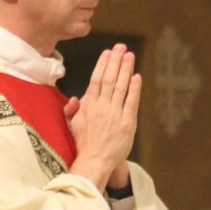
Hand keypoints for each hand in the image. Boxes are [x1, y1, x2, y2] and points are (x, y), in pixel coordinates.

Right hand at [66, 44, 140, 190]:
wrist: (94, 162)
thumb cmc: (83, 145)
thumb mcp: (73, 125)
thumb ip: (73, 110)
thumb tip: (75, 98)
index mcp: (88, 106)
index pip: (96, 79)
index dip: (103, 64)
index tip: (108, 53)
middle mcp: (101, 107)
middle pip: (110, 78)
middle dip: (116, 61)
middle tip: (121, 47)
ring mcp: (115, 115)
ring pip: (121, 87)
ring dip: (126, 69)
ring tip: (130, 56)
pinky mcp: (127, 123)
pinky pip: (131, 102)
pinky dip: (134, 88)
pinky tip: (137, 77)